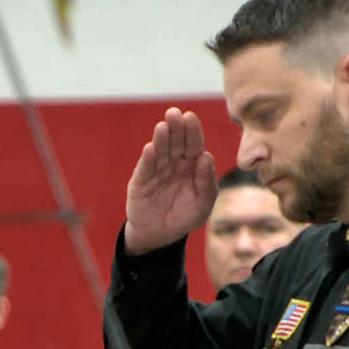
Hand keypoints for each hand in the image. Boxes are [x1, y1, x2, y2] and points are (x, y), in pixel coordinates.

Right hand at [123, 107, 217, 253]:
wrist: (159, 235)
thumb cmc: (184, 217)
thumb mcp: (203, 204)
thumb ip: (207, 182)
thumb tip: (206, 157)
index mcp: (192, 165)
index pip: (193, 144)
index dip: (192, 131)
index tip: (190, 117)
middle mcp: (174, 163)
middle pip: (176, 142)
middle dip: (176, 128)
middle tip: (174, 114)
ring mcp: (156, 170)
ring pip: (160, 151)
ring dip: (161, 139)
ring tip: (163, 127)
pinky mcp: (140, 181)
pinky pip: (145, 168)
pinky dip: (148, 159)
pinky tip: (150, 149)